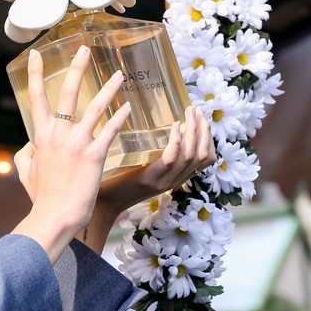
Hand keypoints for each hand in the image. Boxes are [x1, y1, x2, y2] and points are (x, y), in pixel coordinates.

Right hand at [11, 46, 131, 262]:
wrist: (55, 215)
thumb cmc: (41, 197)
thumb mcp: (26, 172)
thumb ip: (25, 154)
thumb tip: (27, 145)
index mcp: (41, 136)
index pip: (36, 97)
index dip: (36, 74)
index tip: (37, 54)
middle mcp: (58, 134)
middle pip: (67, 92)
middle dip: (76, 68)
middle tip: (85, 49)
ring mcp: (77, 143)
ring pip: (95, 107)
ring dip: (109, 88)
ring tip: (120, 74)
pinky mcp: (95, 155)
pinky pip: (110, 130)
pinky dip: (120, 117)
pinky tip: (129, 107)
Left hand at [93, 104, 215, 218]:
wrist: (102, 202)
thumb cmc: (118, 180)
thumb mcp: (143, 167)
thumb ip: (154, 155)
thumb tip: (159, 129)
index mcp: (175, 178)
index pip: (206, 160)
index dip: (208, 138)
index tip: (202, 118)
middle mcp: (174, 181)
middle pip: (202, 155)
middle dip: (203, 130)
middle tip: (198, 109)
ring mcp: (163, 181)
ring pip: (190, 155)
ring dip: (193, 130)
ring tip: (190, 112)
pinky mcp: (149, 178)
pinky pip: (170, 158)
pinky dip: (176, 140)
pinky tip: (174, 125)